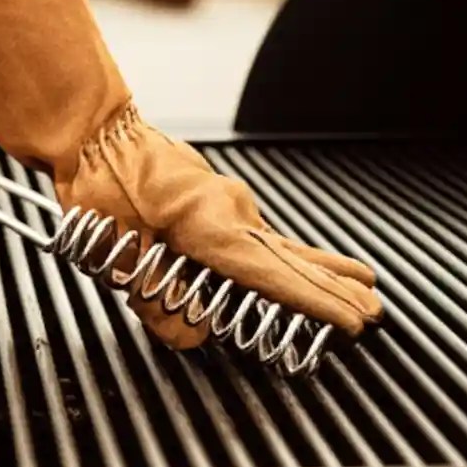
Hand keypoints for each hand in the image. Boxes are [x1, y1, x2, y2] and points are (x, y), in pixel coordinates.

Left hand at [57, 104, 380, 348]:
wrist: (93, 131)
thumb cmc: (101, 183)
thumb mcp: (117, 254)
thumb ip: (156, 302)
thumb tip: (188, 334)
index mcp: (211, 226)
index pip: (276, 275)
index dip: (317, 303)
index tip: (349, 321)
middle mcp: (231, 211)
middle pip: (295, 257)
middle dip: (336, 287)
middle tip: (373, 310)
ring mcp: (228, 201)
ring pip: (284, 243)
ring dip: (320, 268)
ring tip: (360, 285)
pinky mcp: (217, 199)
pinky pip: (262, 233)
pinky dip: (289, 253)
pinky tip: (301, 264)